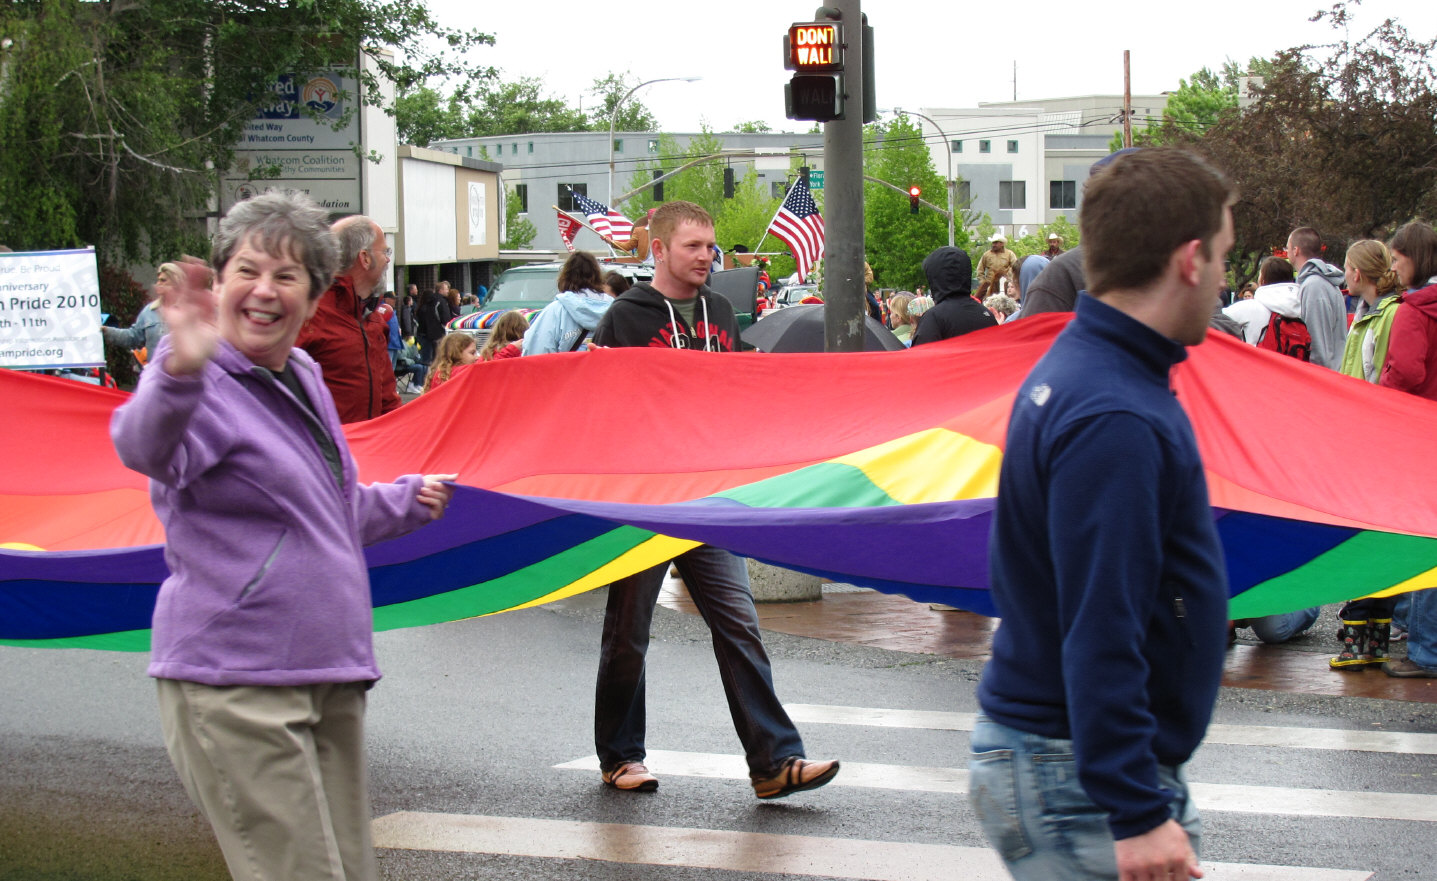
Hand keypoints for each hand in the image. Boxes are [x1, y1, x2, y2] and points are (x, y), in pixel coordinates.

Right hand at [160, 256, 218, 375]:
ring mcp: (180, 314)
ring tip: (174, 266)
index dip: (201, 278)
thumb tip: (213, 293)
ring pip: (177, 293)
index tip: (204, 265)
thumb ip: (211, 310)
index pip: (200, 290)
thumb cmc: (204, 346)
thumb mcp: (213, 326)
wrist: (194, 363)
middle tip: (188, 259)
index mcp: (200, 309)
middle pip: (188, 288)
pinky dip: (163, 298)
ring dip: (176, 280)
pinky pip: (166, 308)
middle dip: (189, 275)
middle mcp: (189, 309)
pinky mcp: (172, 322)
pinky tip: (159, 287)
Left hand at [417, 473, 456, 519]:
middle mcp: (445, 499)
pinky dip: (429, 500)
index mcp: (445, 491)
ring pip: (443, 499)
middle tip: (424, 488)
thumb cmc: (420, 486)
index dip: (443, 486)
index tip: (433, 484)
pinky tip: (420, 499)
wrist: (408, 495)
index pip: (451, 488)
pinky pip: (438, 505)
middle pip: (448, 493)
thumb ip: (444, 478)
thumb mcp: (432, 479)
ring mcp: (442, 507)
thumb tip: (457, 475)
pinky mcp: (438, 514)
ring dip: (430, 494)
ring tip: (421, 492)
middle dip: (436, 489)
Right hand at [1114, 819, 1201, 880]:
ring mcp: (1143, 866)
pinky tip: (1134, 878)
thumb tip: (1199, 874)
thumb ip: (1190, 858)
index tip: (1170, 876)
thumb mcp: (1181, 839)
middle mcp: (1161, 864)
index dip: (1176, 880)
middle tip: (1158, 874)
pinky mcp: (1126, 865)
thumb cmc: (1160, 825)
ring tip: (1147, 874)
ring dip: (1148, 880)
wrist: (1137, 811)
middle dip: (1162, 879)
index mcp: (1178, 859)